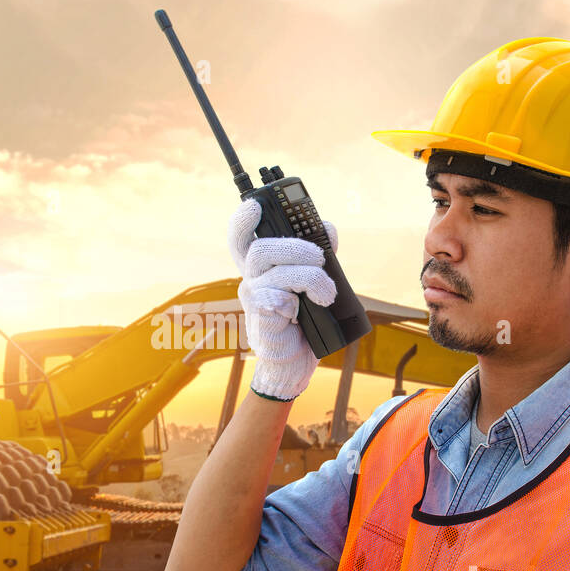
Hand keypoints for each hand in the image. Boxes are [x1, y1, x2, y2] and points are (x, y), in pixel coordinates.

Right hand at [228, 199, 337, 400]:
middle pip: (262, 247)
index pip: (242, 237)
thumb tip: (327, 229)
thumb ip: (318, 256)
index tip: (255, 204)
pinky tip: (303, 313)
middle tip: (321, 259)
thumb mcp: (313, 285)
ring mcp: (254, 299)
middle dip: (297, 247)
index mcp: (261, 269)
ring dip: (310, 277)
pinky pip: (277, 298)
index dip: (243, 219)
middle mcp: (251, 280)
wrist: (294, 366)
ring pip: (277, 271)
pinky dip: (297, 300)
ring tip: (327, 294)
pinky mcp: (261, 319)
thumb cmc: (303, 325)